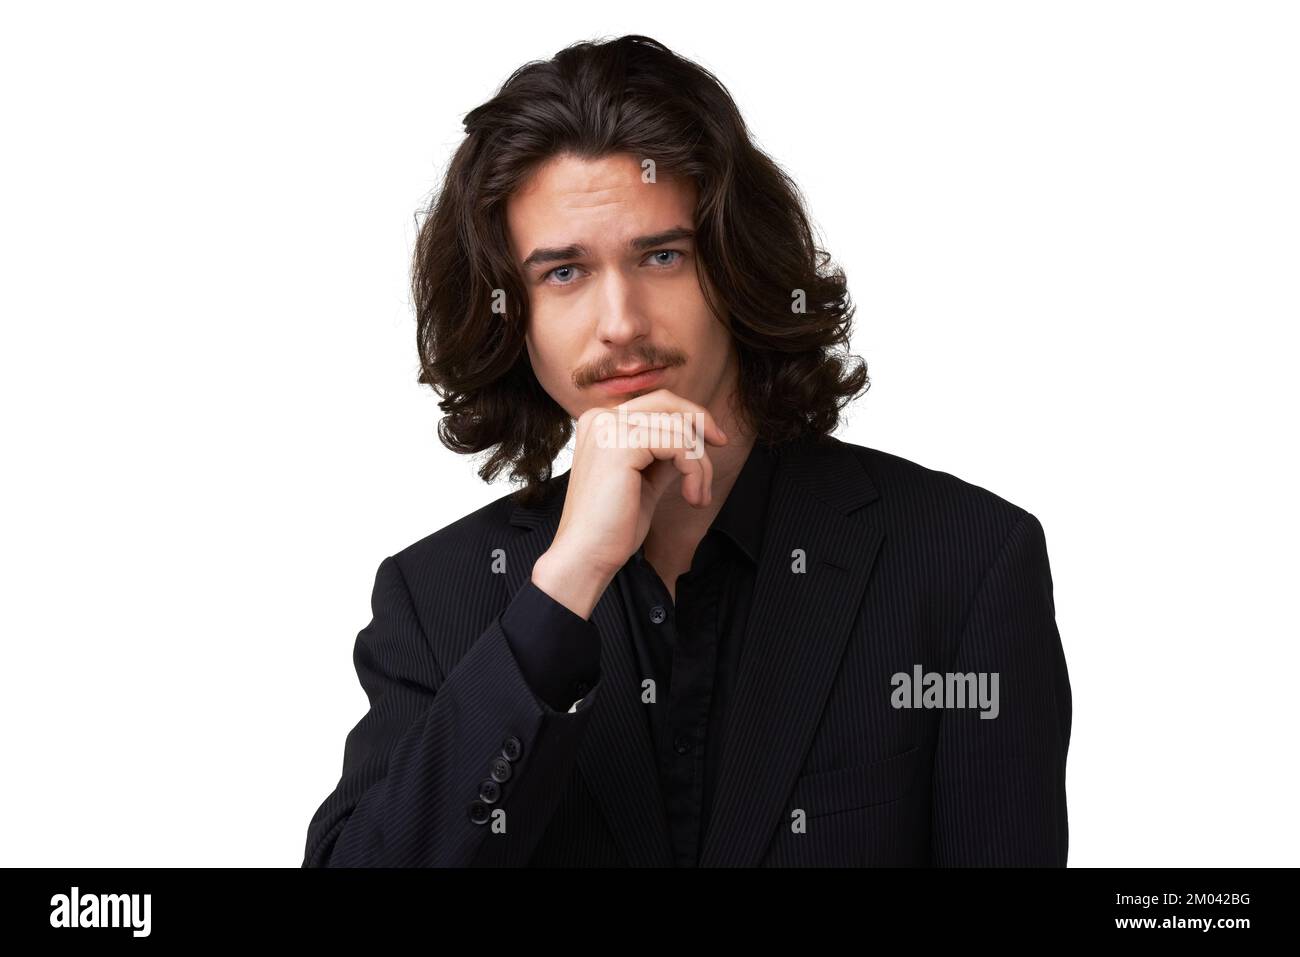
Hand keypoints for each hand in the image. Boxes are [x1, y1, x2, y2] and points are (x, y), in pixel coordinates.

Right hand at [531, 389, 728, 616]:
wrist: (587, 556)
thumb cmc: (613, 526)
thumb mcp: (645, 478)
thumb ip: (662, 453)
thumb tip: (695, 437)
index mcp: (600, 423)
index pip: (655, 403)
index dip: (689, 417)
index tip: (714, 441)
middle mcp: (600, 418)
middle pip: (666, 402)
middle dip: (700, 423)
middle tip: (722, 444)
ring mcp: (608, 428)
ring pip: (678, 428)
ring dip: (700, 464)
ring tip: (698, 496)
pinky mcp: (621, 444)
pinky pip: (678, 445)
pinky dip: (694, 471)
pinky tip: (693, 497)